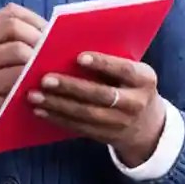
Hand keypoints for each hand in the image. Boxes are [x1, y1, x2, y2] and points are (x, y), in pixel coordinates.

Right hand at [0, 3, 45, 149]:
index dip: (36, 20)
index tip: (51, 35)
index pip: (11, 12)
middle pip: (13, 26)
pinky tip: (38, 86)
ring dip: (38, 59)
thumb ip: (18, 44)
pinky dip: (31, 78)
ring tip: (48, 70)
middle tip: (54, 54)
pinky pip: (15, 75)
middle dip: (39, 38)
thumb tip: (55, 32)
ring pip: (17, 49)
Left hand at [26, 52, 165, 167]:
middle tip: (45, 79)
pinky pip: (79, 128)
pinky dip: (58, 119)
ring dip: (57, 105)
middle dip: (70, 87)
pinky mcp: (106, 136)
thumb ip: (112, 61)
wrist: (148, 126)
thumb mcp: (133, 72)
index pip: (124, 70)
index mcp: (145, 79)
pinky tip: (41, 111)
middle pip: (100, 95)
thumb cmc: (132, 85)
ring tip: (35, 96)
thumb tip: (72, 47)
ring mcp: (121, 123)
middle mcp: (135, 103)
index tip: (78, 57)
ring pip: (86, 114)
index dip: (103, 64)